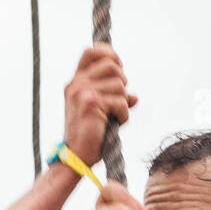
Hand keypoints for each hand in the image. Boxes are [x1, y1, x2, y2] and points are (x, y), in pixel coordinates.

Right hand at [63, 44, 137, 167]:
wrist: (76, 158)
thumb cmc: (89, 137)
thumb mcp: (100, 112)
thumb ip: (114, 99)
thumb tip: (135, 98)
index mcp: (75, 82)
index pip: (91, 52)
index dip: (108, 54)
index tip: (117, 68)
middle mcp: (76, 84)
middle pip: (112, 64)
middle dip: (122, 82)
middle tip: (119, 100)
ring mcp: (82, 92)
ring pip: (119, 83)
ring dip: (124, 101)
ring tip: (116, 116)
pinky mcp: (91, 103)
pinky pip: (120, 101)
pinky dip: (124, 115)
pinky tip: (117, 124)